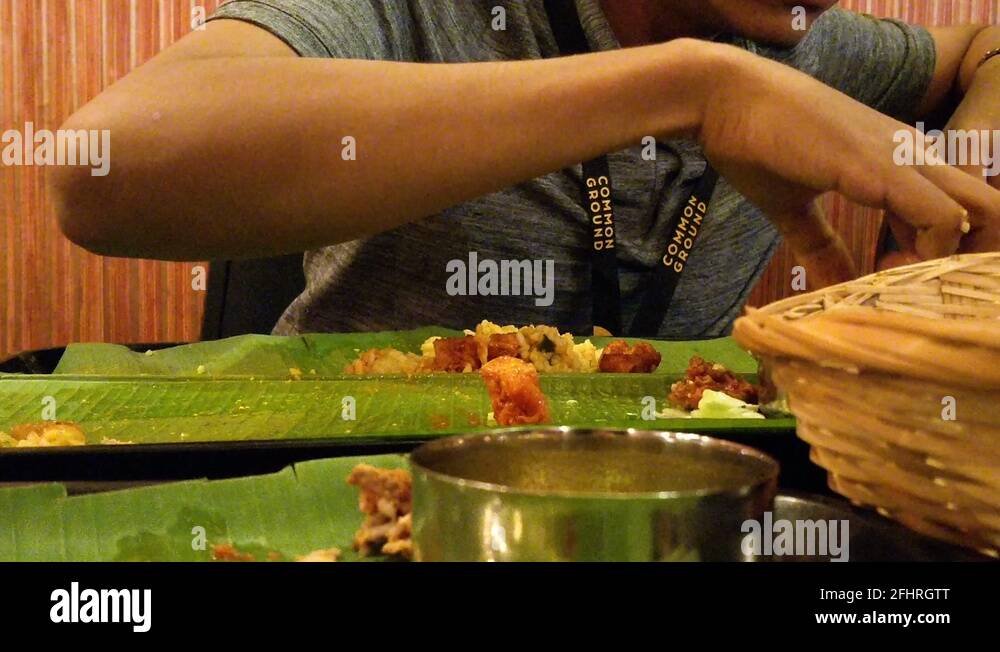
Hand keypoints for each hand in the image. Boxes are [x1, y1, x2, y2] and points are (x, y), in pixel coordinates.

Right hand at [694, 44, 999, 286]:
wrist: (726, 99)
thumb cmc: (754, 143)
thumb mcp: (791, 206)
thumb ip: (820, 246)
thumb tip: (834, 288)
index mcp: (896, 161)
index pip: (958, 208)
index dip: (937, 255)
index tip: (888, 281)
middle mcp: (913, 155)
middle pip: (989, 209)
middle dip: (967, 259)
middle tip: (912, 290)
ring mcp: (903, 158)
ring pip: (978, 214)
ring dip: (948, 262)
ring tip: (895, 284)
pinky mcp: (883, 168)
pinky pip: (939, 217)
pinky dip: (927, 255)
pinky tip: (884, 272)